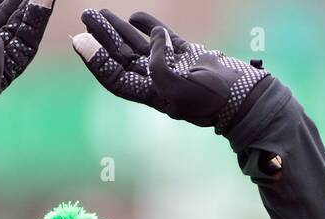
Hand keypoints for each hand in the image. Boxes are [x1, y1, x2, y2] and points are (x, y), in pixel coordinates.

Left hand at [72, 8, 271, 132]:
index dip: (96, 60)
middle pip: (122, 57)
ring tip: (101, 13)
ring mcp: (172, 68)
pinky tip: (135, 16)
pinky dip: (149, 26)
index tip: (80, 41)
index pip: (115, 77)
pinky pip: (163, 38)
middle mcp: (157, 82)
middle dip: (103, 38)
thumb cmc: (212, 99)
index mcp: (151, 95)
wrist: (244, 96)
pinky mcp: (188, 55)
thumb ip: (159, 66)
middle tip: (86, 17)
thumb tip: (152, 39)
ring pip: (138, 45)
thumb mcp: (179, 88)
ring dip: (119, 29)